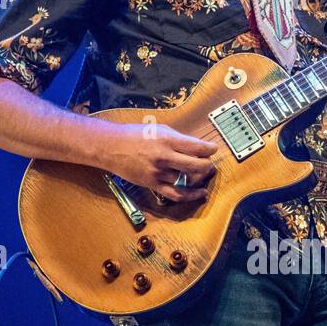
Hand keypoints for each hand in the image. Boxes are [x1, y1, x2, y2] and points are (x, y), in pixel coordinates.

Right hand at [99, 121, 216, 202]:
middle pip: (196, 165)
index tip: (214, 149)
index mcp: (167, 139)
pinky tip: (200, 193)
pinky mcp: (153, 184)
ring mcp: (159, 172)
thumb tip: (197, 147)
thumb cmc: (136, 136)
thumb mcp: (159, 130)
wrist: (112, 147)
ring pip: (187, 180)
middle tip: (210, 163)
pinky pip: (176, 194)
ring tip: (204, 175)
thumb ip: (178, 139)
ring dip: (199, 178)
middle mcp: (164, 156)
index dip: (210, 149)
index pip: (197, 147)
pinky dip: (191, 195)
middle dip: (208, 165)